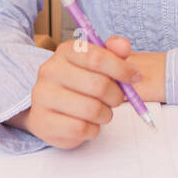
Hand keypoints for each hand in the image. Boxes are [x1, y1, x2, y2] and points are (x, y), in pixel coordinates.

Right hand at [22, 35, 141, 148]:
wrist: (51, 108)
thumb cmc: (80, 83)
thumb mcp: (97, 62)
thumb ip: (114, 52)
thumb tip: (124, 47)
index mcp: (66, 51)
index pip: (97, 57)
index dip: (121, 69)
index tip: (135, 77)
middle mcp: (50, 71)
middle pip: (98, 85)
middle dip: (116, 95)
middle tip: (117, 99)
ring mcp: (42, 96)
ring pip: (91, 109)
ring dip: (106, 114)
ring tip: (103, 112)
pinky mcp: (42, 122)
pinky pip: (80, 129)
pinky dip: (92, 130)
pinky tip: (89, 124)